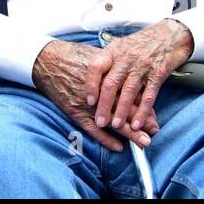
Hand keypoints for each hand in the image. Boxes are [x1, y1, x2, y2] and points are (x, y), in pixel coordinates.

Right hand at [32, 40, 150, 152]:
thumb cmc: (73, 56)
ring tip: (143, 143)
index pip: (133, 95)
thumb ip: (116, 69)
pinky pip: (92, 129)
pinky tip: (118, 147)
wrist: (48, 59)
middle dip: (142, 123)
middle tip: (153, 132)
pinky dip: (105, 139)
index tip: (155, 119)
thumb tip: (133, 79)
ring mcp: (88, 103)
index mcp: (109, 76)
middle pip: (127, 109)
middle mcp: (101, 91)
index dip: (146, 108)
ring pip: (113, 121)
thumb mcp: (99, 57)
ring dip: (129, 133)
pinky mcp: (75, 111)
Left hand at [83, 19, 193, 135]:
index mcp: (114, 50)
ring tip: (116, 126)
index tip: (89, 101)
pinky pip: (148, 95)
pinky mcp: (158, 73)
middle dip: (104, 106)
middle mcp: (126, 58)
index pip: (96, 67)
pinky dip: (142, 111)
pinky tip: (138, 123)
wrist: (170, 34)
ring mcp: (143, 65)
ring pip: (128, 92)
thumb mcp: (121, 45)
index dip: (90, 84)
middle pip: (111, 84)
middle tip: (100, 121)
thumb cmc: (142, 42)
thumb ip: (108, 61)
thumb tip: (92, 80)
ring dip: (122, 111)